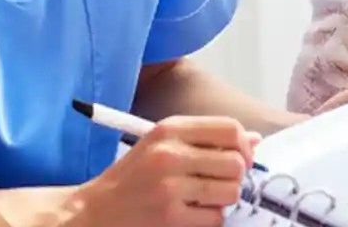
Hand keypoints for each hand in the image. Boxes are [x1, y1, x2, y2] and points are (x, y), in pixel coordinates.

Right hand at [70, 115, 259, 226]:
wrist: (93, 212)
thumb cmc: (132, 177)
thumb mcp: (162, 145)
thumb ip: (206, 139)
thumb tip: (254, 140)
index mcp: (169, 130)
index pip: (230, 128)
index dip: (244, 145)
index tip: (240, 157)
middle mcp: (170, 154)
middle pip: (236, 163)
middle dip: (236, 176)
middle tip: (220, 182)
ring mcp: (169, 188)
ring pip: (230, 192)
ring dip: (224, 199)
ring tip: (204, 198)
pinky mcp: (170, 218)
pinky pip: (215, 218)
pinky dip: (210, 219)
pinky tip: (191, 214)